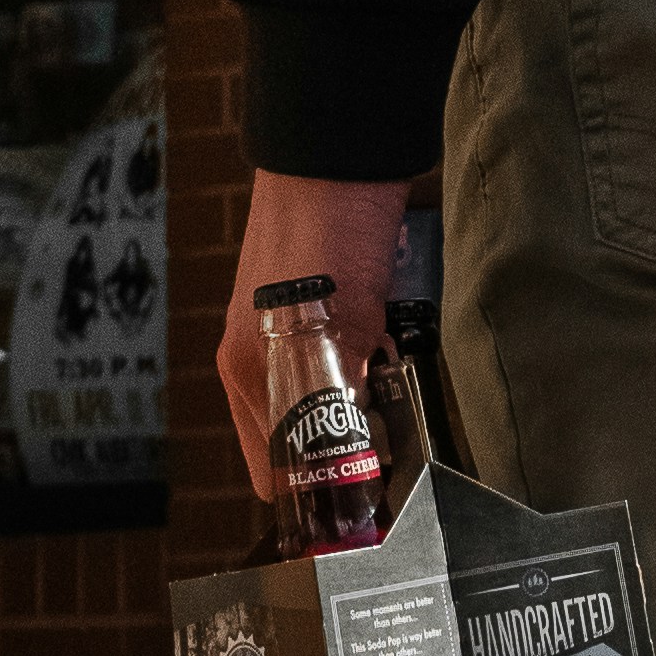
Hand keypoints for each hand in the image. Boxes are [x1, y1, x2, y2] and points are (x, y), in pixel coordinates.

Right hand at [216, 167, 413, 504]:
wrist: (341, 148)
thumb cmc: (327, 233)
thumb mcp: (338, 333)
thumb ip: (339, 402)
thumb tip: (357, 460)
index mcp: (246, 374)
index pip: (273, 474)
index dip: (316, 497)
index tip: (366, 507)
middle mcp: (260, 352)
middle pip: (305, 435)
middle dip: (350, 447)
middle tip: (400, 452)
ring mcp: (292, 322)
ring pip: (336, 390)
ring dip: (372, 396)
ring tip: (409, 393)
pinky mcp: (328, 294)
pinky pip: (357, 346)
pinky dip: (382, 352)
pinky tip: (409, 344)